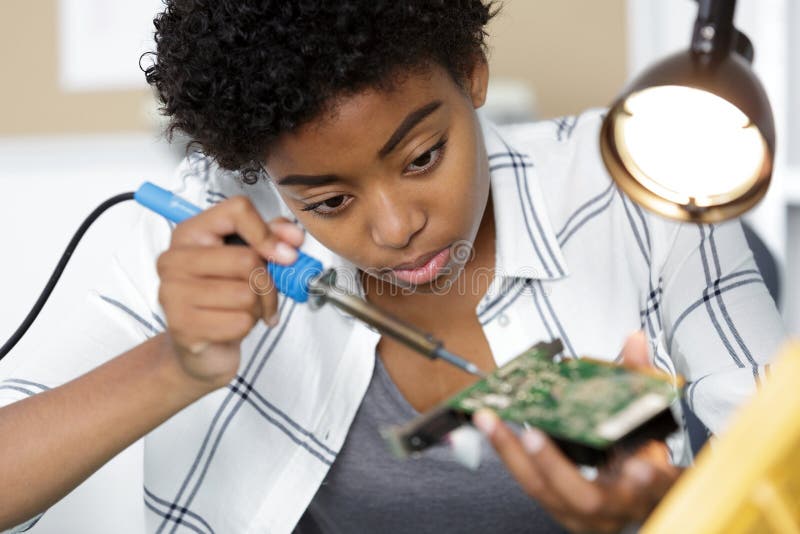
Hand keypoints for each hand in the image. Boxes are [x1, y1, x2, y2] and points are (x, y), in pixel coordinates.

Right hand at [156, 195, 303, 388]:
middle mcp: (173, 259)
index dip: (269, 233)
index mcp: (189, 232)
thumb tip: (292, 237)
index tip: (286, 255)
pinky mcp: (182, 327)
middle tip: (264, 296)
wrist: (203, 347)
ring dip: (258, 308)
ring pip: (247, 294)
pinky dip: (248, 327)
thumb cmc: (226, 296)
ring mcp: (173, 293)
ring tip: (244, 311)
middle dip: (268, 283)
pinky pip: (240, 322)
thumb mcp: (249, 258)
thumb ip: (271, 237)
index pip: (237, 210)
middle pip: (247, 259)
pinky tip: (234, 327)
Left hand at [473, 331, 681, 532]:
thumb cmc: (641, 458)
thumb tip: (633, 339)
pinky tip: (493, 430)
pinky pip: (529, 483)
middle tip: (533, 435)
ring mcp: (582, 513)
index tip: (639, 467)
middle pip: (586, 497)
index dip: (647, 479)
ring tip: (491, 422)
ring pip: (545, 491)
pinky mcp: (556, 505)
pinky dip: (510, 455)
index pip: (653, 485)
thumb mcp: (651, 422)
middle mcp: (614, 506)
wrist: (633, 496)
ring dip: (514, 455)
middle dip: (554, 464)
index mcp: (648, 484)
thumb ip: (641, 379)